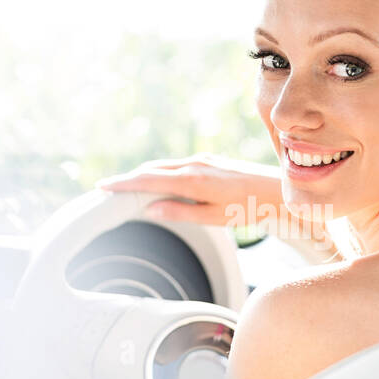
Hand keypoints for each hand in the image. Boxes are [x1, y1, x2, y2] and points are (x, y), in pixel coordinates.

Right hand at [96, 153, 302, 235]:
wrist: (275, 190)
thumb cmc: (247, 207)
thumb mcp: (213, 217)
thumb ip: (180, 212)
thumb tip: (151, 209)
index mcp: (192, 180)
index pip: (148, 180)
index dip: (123, 184)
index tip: (103, 187)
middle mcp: (194, 165)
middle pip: (152, 169)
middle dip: (129, 178)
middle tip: (108, 188)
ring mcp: (202, 161)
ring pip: (164, 166)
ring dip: (144, 174)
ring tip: (127, 185)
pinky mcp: (209, 161)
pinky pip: (176, 165)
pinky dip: (160, 172)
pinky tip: (157, 181)